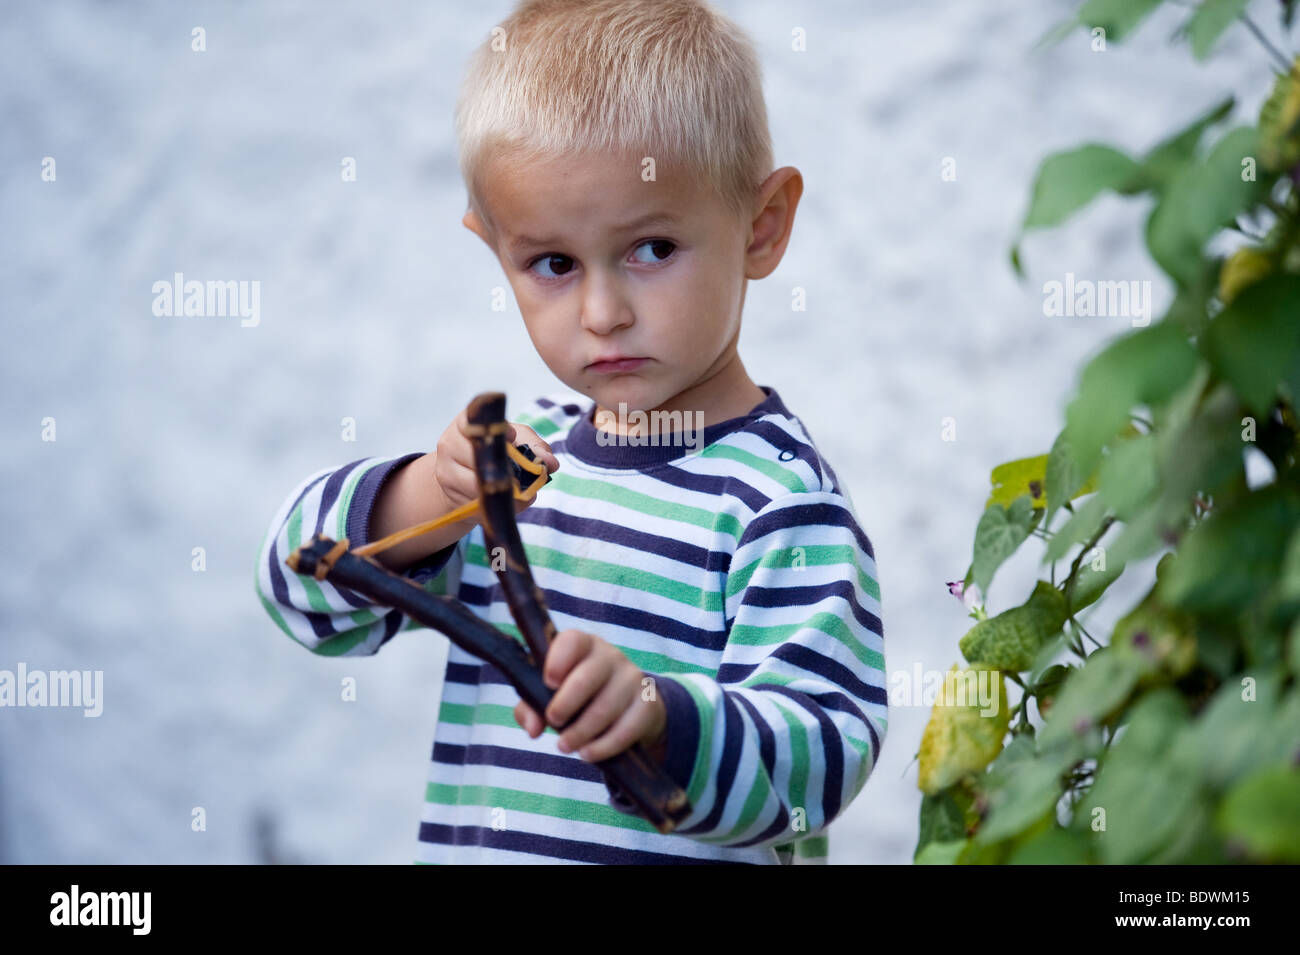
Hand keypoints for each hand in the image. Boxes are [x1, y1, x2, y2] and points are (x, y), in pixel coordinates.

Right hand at [369, 407, 558, 570]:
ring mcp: (445, 469)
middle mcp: (449, 441)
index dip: (496, 432)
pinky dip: (494, 505)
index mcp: (467, 420)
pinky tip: (502, 501)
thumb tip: (550, 463)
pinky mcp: (448, 493)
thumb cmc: (497, 452)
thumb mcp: (519, 441)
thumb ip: (536, 448)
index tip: (512, 440)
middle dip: (502, 470)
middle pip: (475, 456)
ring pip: (475, 485)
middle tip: (520, 478)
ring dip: (500, 492)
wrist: (466, 477)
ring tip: (516, 492)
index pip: (476, 420)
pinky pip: (474, 503)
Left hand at [514, 629, 666, 762]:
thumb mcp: (550, 696)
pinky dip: (603, 746)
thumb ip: (531, 708)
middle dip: (565, 704)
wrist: (628, 707)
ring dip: (581, 732)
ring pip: (605, 708)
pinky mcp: (648, 704)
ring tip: (565, 746)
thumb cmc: (577, 697)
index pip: (572, 641)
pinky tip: (588, 754)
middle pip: (587, 677)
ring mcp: (633, 679)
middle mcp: (611, 656)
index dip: (558, 661)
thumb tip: (533, 729)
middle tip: (553, 722)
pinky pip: (626, 729)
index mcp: (583, 645)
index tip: (548, 683)